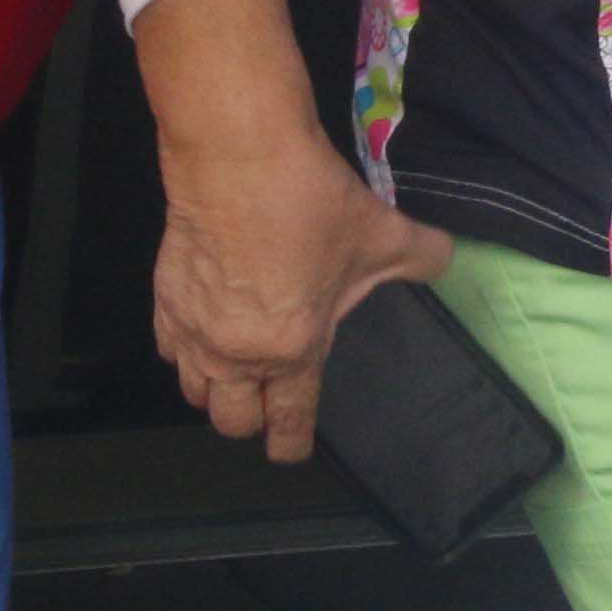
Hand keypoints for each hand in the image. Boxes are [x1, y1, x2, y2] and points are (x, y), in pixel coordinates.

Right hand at [151, 124, 454, 461]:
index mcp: (291, 348)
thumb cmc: (313, 203)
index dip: (290, 443)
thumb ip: (422, 257)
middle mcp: (233, 352)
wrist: (238, 158)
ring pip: (194, 389)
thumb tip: (448, 260)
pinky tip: (205, 336)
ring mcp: (192, 328)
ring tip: (238, 373)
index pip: (287, 418)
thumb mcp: (383, 233)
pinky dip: (186, 353)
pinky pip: (169, 349)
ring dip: (215, 390)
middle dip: (251, 420)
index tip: (290, 452)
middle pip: (231, 419)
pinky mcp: (163, 298)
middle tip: (269, 403)